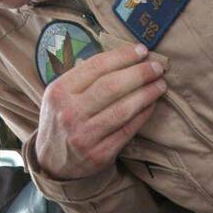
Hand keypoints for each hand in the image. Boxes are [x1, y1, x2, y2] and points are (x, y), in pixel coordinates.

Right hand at [35, 42, 167, 180]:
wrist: (52, 162)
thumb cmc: (62, 119)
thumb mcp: (60, 94)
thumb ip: (84, 76)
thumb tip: (124, 56)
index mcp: (59, 92)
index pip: (96, 66)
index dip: (123, 56)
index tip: (142, 50)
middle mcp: (70, 113)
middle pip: (112, 86)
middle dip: (139, 73)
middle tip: (157, 67)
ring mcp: (84, 136)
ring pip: (123, 109)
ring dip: (146, 94)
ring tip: (160, 84)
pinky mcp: (99, 154)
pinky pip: (127, 130)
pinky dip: (143, 115)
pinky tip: (152, 104)